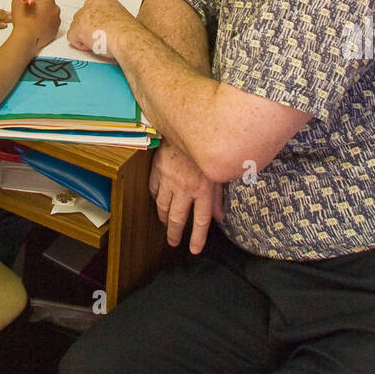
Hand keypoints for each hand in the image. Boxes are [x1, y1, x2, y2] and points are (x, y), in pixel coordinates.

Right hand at [11, 0, 59, 51]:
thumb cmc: (23, 21)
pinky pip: (51, 24)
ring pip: (51, 13)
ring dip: (44, 14)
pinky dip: (45, 23)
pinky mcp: (54, 30)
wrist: (27, 38)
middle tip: (32, 7)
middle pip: (50, 2)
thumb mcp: (18, 0)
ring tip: (33, 17)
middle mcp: (54, 10)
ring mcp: (56, 21)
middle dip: (42, 3)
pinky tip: (36, 25)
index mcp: (48, 1)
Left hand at [68, 0, 132, 57]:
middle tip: (98, 38)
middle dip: (87, 29)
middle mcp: (94, 5)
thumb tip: (106, 28)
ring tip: (98, 42)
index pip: (92, 10)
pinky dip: (80, 45)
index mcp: (107, 2)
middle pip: (81, 17)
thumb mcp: (122, 20)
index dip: (94, 23)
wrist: (128, 39)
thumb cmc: (129, 35)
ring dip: (84, 36)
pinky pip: (72, 37)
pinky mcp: (78, 26)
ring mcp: (85, 14)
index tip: (99, 30)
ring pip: (76, 27)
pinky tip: (92, 46)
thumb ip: (110, 20)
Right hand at [148, 140, 222, 254]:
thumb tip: (221, 217)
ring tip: (165, 224)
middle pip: (177, 218)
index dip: (197, 238)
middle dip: (174, 234)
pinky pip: (153, 188)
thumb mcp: (221, 172)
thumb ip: (218, 197)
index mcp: (204, 189)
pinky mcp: (158, 169)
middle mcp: (185, 188)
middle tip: (173, 242)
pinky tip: (157, 199)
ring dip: (163, 218)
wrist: (193, 124)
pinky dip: (154, 196)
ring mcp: (169, 179)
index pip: (201, 221)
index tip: (194, 249)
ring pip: (162, 206)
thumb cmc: (211, 147)